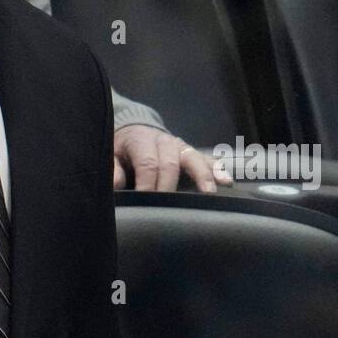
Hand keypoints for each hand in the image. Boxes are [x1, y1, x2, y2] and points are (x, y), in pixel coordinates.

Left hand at [113, 125, 230, 192]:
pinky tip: (226, 181)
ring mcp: (181, 147)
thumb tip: (116, 185)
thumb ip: (113, 169)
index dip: (147, 184)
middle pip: (171, 164)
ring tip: (209, 192)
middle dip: (169, 186)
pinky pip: (207, 160)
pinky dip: (217, 170)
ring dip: (202, 176)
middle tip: (169, 207)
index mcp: (142, 140)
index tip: (145, 201)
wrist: (135, 130)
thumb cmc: (121, 149)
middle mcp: (165, 142)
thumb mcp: (110, 155)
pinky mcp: (191, 153)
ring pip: (193, 159)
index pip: (148, 163)